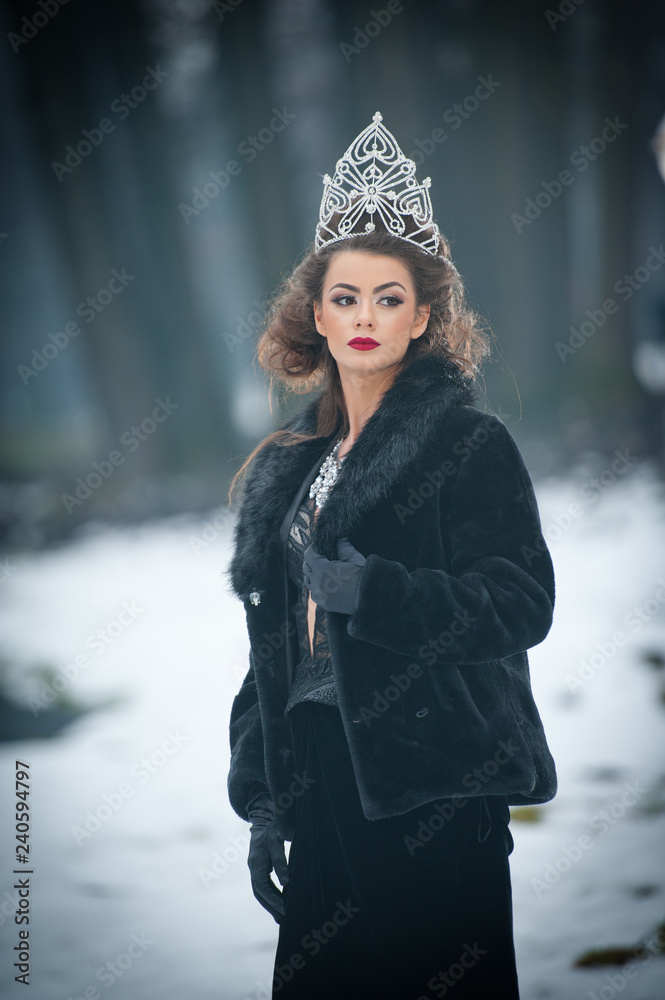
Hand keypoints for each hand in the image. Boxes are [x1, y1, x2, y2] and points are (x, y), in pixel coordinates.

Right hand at [247, 795, 288, 922]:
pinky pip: (264, 884)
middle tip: (282, 920)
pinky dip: (271, 894)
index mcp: (256, 863)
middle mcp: (253, 867)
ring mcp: (256, 867)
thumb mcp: (277, 842)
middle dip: (270, 906)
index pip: (262, 887)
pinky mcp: (260, 866)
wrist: (265, 815)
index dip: (272, 899)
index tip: (284, 909)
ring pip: (260, 890)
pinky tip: (280, 901)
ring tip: (281, 917)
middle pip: (259, 893)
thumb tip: (286, 882)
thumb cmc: (272, 827)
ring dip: (270, 903)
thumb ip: (280, 861)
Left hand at [303, 537, 366, 614]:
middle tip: (322, 558)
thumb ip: (343, 547)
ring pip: (308, 581)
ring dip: (313, 574)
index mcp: (322, 569)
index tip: (319, 547)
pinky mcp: (324, 603)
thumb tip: (339, 539)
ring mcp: (319, 594)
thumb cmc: (362, 575)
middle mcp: (317, 582)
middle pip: (306, 567)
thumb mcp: (353, 557)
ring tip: (323, 571)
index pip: (308, 555)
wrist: (369, 597)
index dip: (314, 549)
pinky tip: (326, 584)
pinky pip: (314, 593)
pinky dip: (317, 587)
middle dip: (312, 561)